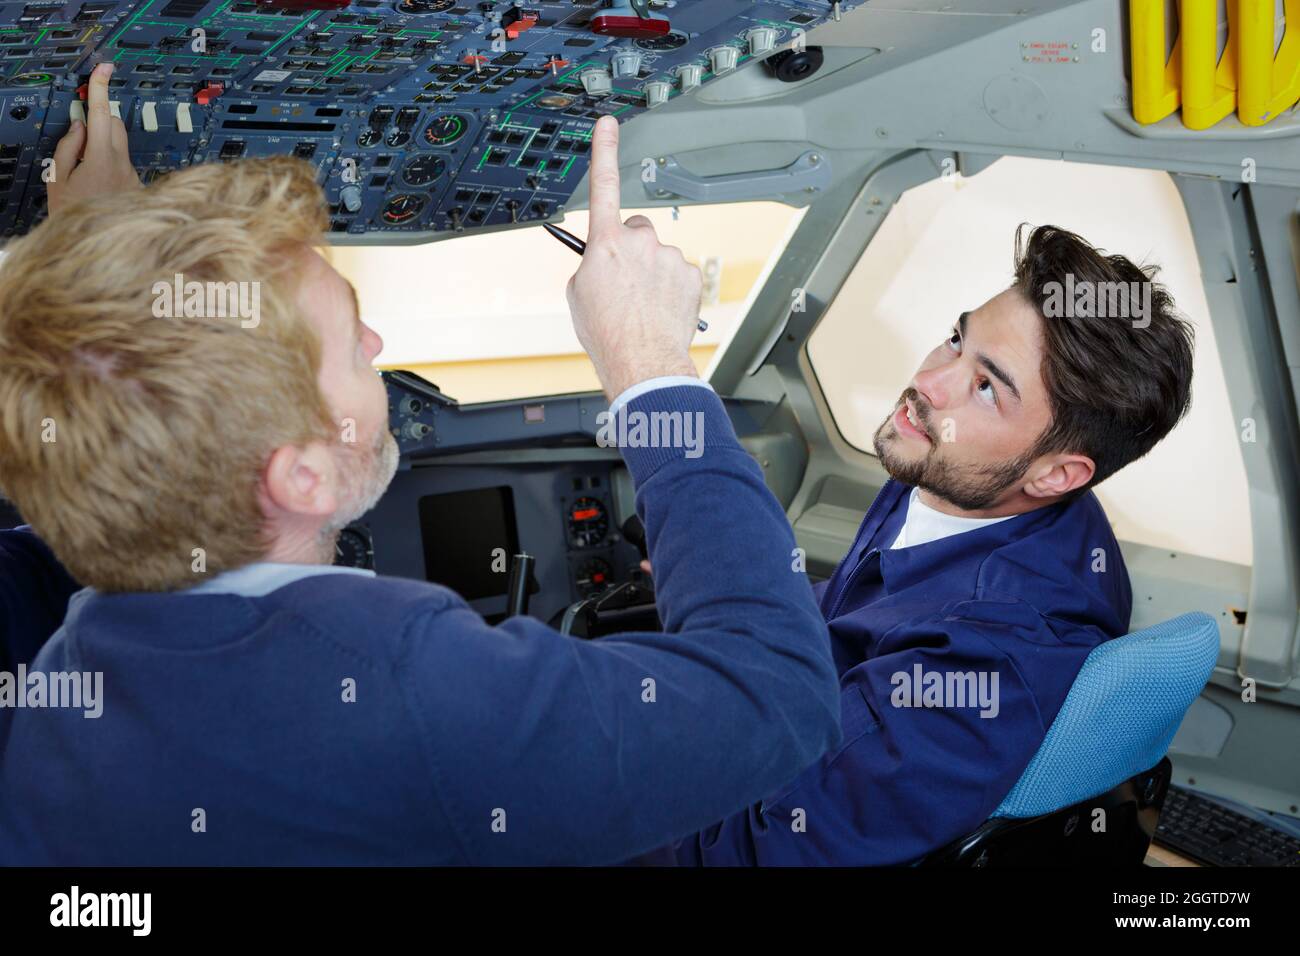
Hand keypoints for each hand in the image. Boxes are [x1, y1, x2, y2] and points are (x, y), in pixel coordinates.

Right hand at [47, 62, 142, 214]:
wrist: (99, 250)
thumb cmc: (74, 216)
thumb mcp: (58, 179)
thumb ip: (68, 146)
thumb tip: (80, 125)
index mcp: (102, 159)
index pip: (103, 115)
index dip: (101, 88)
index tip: (104, 69)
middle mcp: (124, 166)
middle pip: (117, 126)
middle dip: (101, 119)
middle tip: (81, 128)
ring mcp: (134, 178)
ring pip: (121, 148)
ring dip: (103, 148)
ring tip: (86, 173)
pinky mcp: (140, 189)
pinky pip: (124, 167)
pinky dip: (110, 168)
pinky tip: (99, 187)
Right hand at [565, 115, 702, 399]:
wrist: (641, 361)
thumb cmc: (607, 333)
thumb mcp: (578, 293)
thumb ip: (590, 264)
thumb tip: (601, 258)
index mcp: (605, 244)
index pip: (602, 185)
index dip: (604, 151)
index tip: (608, 125)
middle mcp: (640, 242)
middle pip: (636, 231)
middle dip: (631, 249)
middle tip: (624, 283)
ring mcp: (668, 257)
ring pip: (658, 256)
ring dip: (651, 274)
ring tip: (642, 306)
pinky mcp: (689, 274)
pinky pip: (677, 273)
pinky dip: (671, 288)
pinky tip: (661, 309)